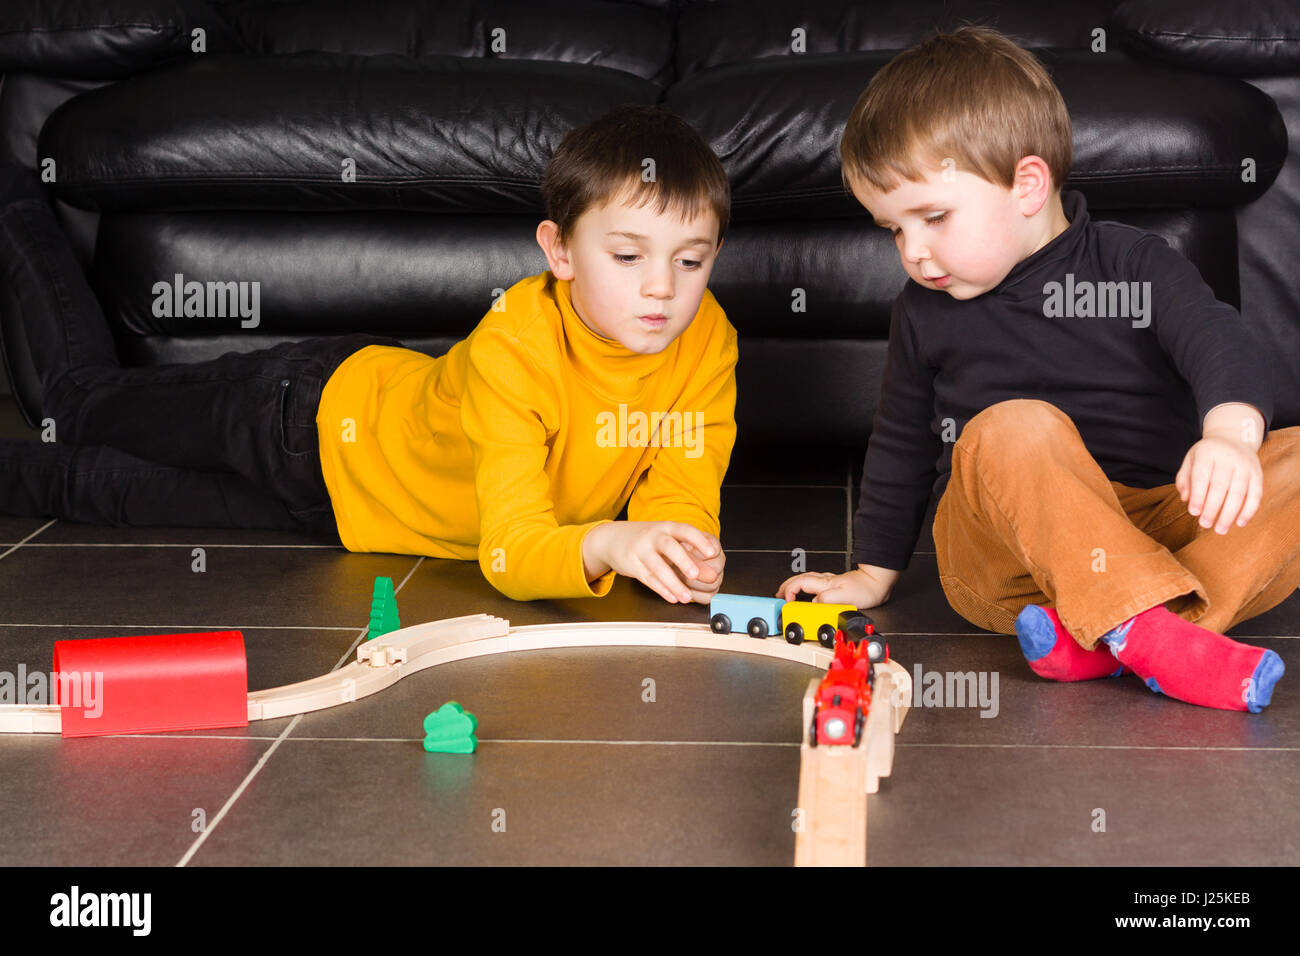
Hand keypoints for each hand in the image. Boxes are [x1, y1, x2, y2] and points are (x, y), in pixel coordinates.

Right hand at [583, 521, 722, 602]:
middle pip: (668, 547)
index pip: (685, 530)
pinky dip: (660, 589)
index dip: (699, 540)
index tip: (712, 552)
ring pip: (657, 567)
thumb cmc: (647, 540)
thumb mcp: (667, 539)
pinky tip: (672, 597)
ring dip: (673, 583)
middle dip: (683, 560)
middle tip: (696, 574)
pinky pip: (647, 578)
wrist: (613, 538)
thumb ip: (689, 555)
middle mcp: (653, 536)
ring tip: (686, 596)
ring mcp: (640, 550)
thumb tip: (711, 574)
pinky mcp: (631, 564)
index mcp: (667, 528)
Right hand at [775, 564, 897, 608]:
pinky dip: (804, 587)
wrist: (877, 583)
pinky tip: (806, 591)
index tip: (786, 603)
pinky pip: (813, 583)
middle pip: (798, 580)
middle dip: (785, 587)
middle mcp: (824, 581)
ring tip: (787, 594)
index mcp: (824, 584)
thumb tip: (812, 603)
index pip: (799, 584)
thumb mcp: (845, 598)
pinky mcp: (834, 585)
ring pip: (805, 580)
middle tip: (778, 596)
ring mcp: (829, 581)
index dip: (789, 592)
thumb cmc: (865, 590)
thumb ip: (826, 600)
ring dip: (793, 586)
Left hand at [1176, 435, 1262, 533]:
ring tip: (1220, 530)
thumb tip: (1186, 499)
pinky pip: (1256, 494)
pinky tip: (1240, 523)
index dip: (1198, 495)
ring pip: (1239, 492)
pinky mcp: (1257, 474)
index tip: (1193, 513)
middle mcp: (1228, 458)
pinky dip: (1249, 510)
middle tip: (1204, 525)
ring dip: (1230, 513)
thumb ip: (1184, 479)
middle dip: (1212, 508)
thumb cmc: (1206, 456)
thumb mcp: (1190, 461)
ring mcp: (1245, 466)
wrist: (1233, 439)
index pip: (1202, 476)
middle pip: (1221, 486)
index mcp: (1208, 453)